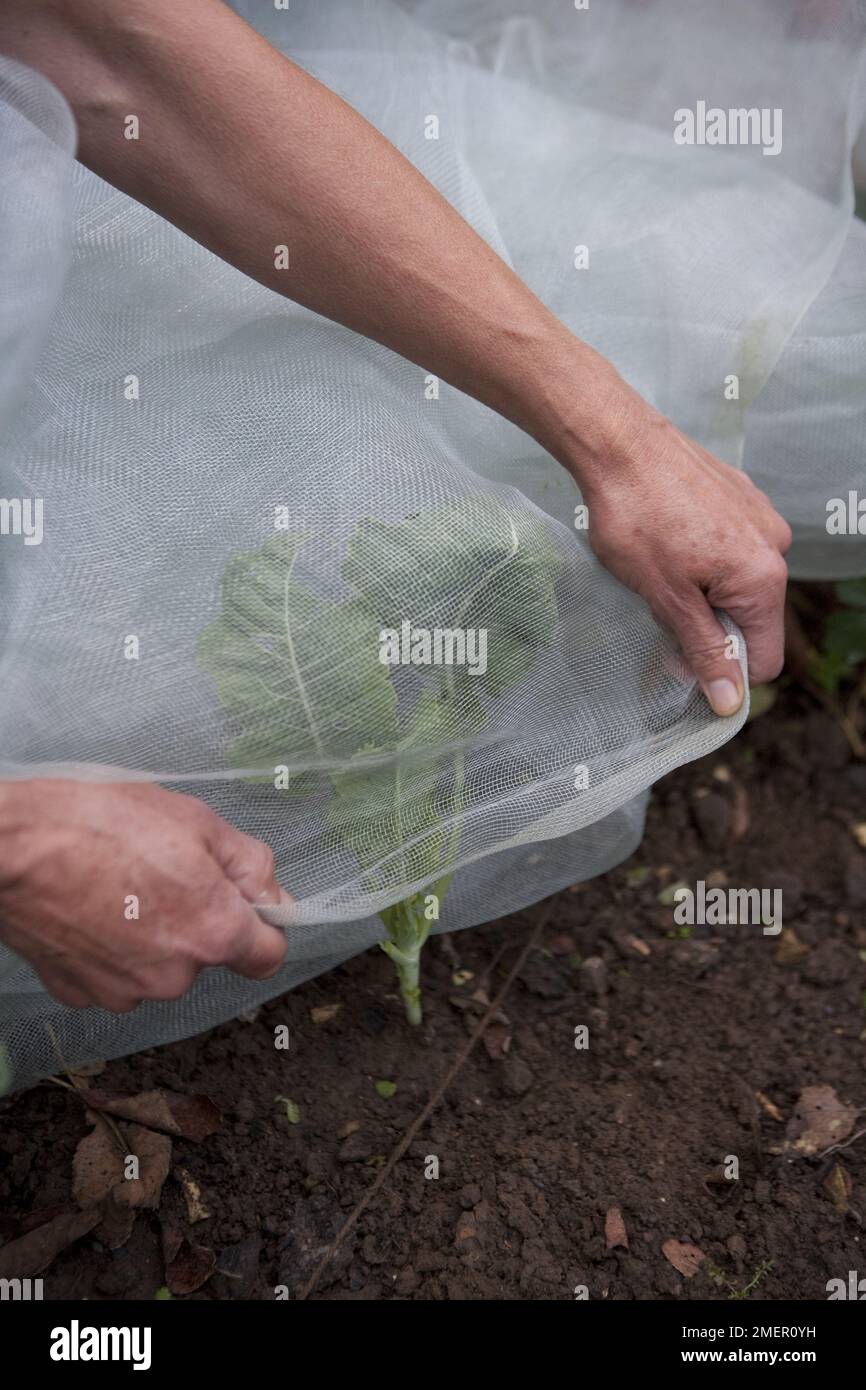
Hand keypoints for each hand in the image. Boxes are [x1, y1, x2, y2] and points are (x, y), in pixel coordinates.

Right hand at [0, 780, 288, 1010]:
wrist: (15, 847)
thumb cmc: (104, 824)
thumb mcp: (198, 821)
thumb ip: (249, 864)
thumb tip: (271, 894)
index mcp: (214, 933)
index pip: (267, 956)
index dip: (261, 925)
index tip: (242, 902)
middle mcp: (174, 977)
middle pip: (206, 957)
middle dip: (195, 921)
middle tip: (162, 873)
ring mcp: (123, 992)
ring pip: (157, 968)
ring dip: (150, 937)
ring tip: (118, 888)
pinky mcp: (80, 994)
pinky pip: (113, 974)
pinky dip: (108, 949)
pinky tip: (89, 909)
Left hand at [575, 387, 791, 714]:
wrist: (619, 444)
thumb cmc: (638, 520)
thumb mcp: (668, 599)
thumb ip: (704, 650)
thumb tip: (731, 701)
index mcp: (763, 578)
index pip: (764, 657)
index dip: (724, 671)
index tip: (680, 662)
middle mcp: (774, 546)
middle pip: (749, 619)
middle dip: (706, 627)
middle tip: (658, 607)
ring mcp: (760, 517)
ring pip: (736, 584)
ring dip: (701, 593)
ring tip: (657, 569)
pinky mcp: (741, 497)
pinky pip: (729, 549)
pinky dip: (701, 559)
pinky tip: (666, 541)